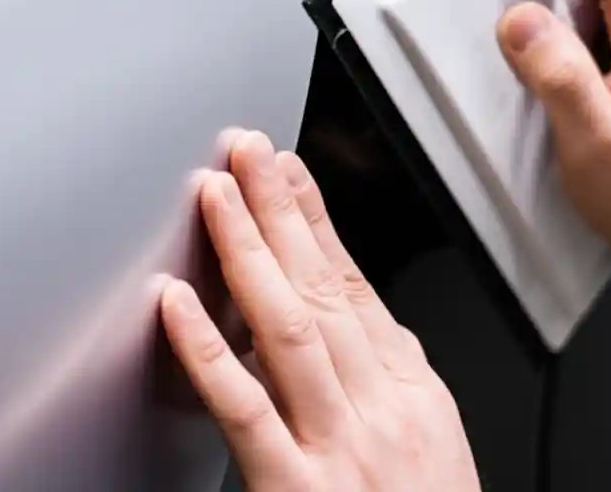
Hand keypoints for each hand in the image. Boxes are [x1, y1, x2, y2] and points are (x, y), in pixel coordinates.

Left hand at [160, 131, 479, 491]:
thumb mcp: (433, 441)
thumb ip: (393, 378)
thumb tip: (366, 320)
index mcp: (411, 389)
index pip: (357, 284)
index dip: (318, 221)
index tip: (288, 173)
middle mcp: (380, 404)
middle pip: (325, 287)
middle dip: (282, 212)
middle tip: (247, 153)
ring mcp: (339, 444)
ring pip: (290, 326)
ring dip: (250, 252)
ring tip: (218, 195)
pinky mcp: (299, 488)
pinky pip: (247, 409)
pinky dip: (210, 352)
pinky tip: (178, 306)